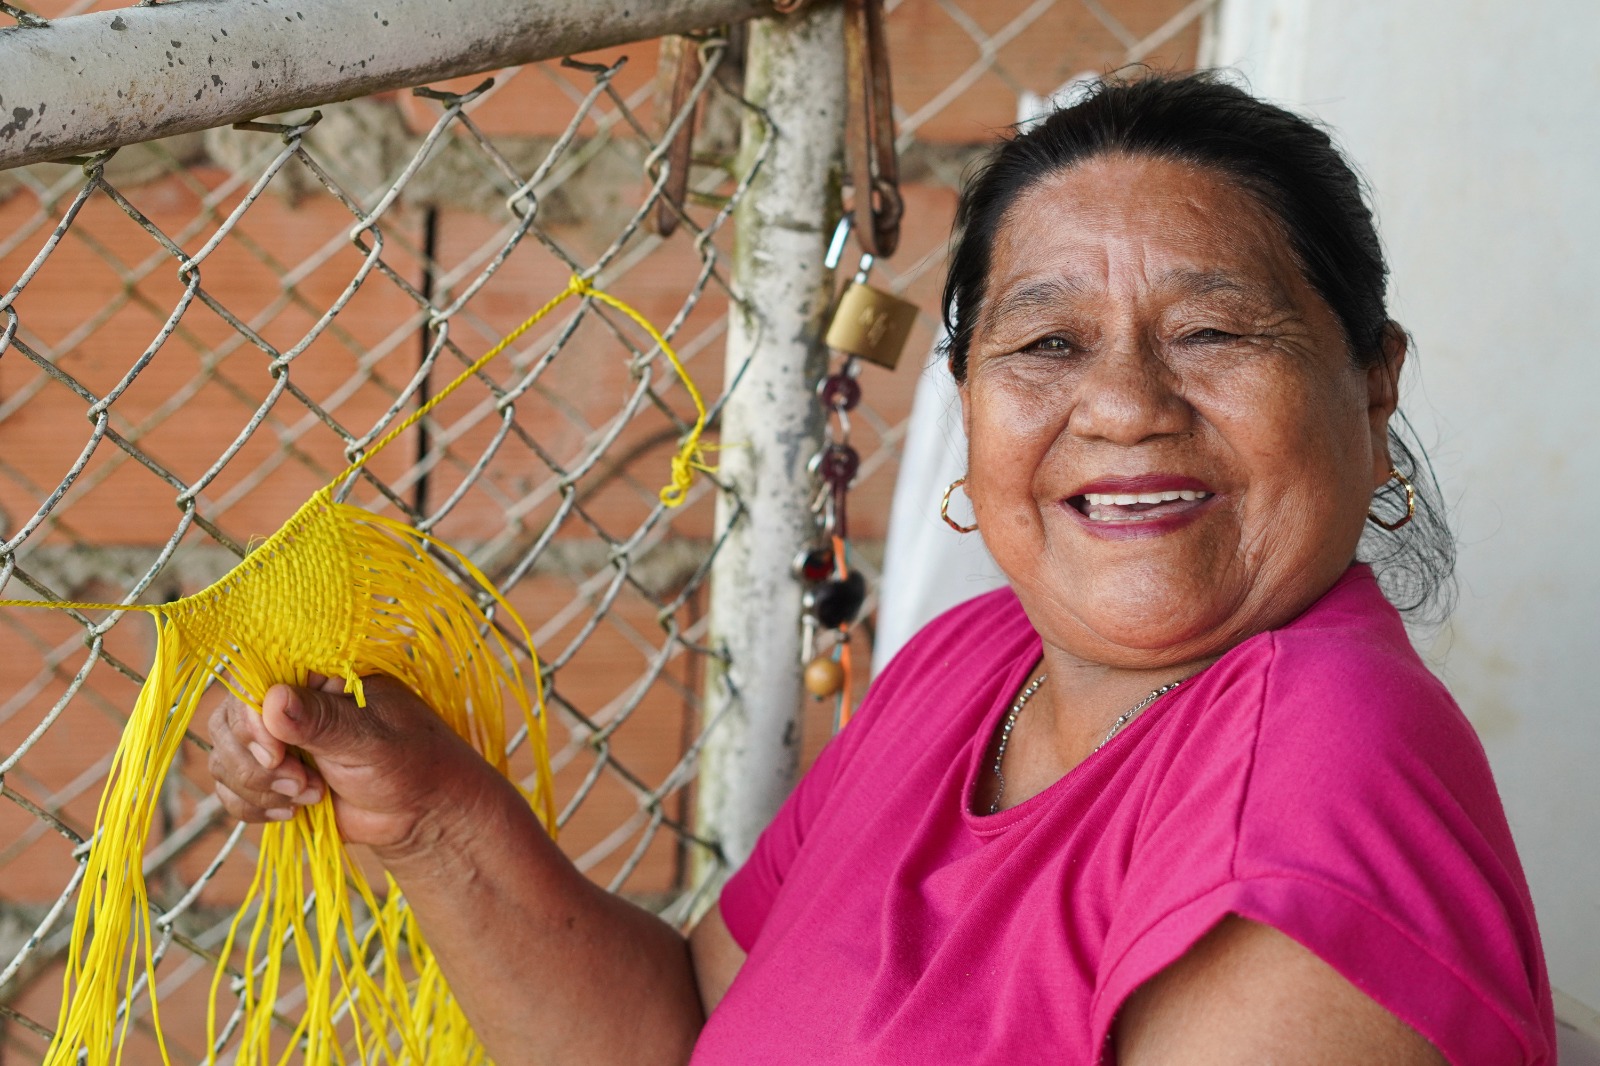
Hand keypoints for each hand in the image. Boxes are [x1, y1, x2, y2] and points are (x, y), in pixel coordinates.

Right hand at [206, 673, 493, 854]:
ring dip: (258, 789)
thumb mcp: (372, 738)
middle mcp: (286, 701)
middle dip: (256, 765)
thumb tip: (274, 700)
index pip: (253, 680)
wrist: (420, 812)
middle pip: (228, 723)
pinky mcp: (268, 777)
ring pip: (224, 760)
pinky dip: (252, 808)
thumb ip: (323, 722)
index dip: (251, 720)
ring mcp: (273, 740)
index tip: (276, 754)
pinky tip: (292, 813)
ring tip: (311, 796)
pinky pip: (230, 791)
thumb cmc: (410, 762)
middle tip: (301, 784)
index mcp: (315, 674)